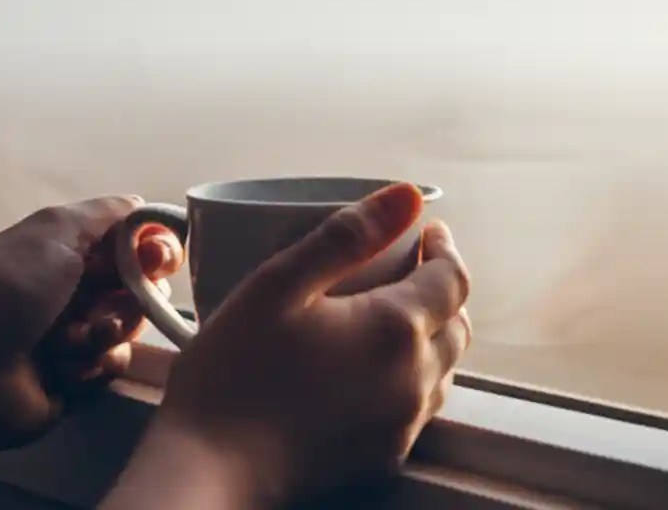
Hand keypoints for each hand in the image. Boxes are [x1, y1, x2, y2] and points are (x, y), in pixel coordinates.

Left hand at [0, 196, 183, 448]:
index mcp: (65, 250)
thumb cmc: (6, 289)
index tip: (160, 258)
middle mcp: (72, 289)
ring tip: (71, 338)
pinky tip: (62, 366)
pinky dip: (92, 364)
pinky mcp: (75, 378)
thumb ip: (107, 213)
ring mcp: (74, 335)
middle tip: (106, 304)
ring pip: (130, 328)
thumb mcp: (55, 230)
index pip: (131, 243)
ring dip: (108, 331)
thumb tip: (143, 205)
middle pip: (139, 286)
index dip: (154, 249)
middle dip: (134, 295)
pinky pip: (112, 366)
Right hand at [133, 183, 471, 505]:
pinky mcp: (384, 457)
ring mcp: (402, 425)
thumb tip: (408, 196)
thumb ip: (346, 235)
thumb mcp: (278, 285)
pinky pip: (416, 407)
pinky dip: (408, 378)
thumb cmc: (233, 374)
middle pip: (457, 324)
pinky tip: (366, 371)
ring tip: (387, 316)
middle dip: (441, 289)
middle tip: (407, 267)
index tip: (425, 231)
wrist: (209, 471)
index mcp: (396, 330)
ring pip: (443, 369)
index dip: (443, 248)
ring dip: (429, 335)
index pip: (453, 278)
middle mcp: (414, 380)